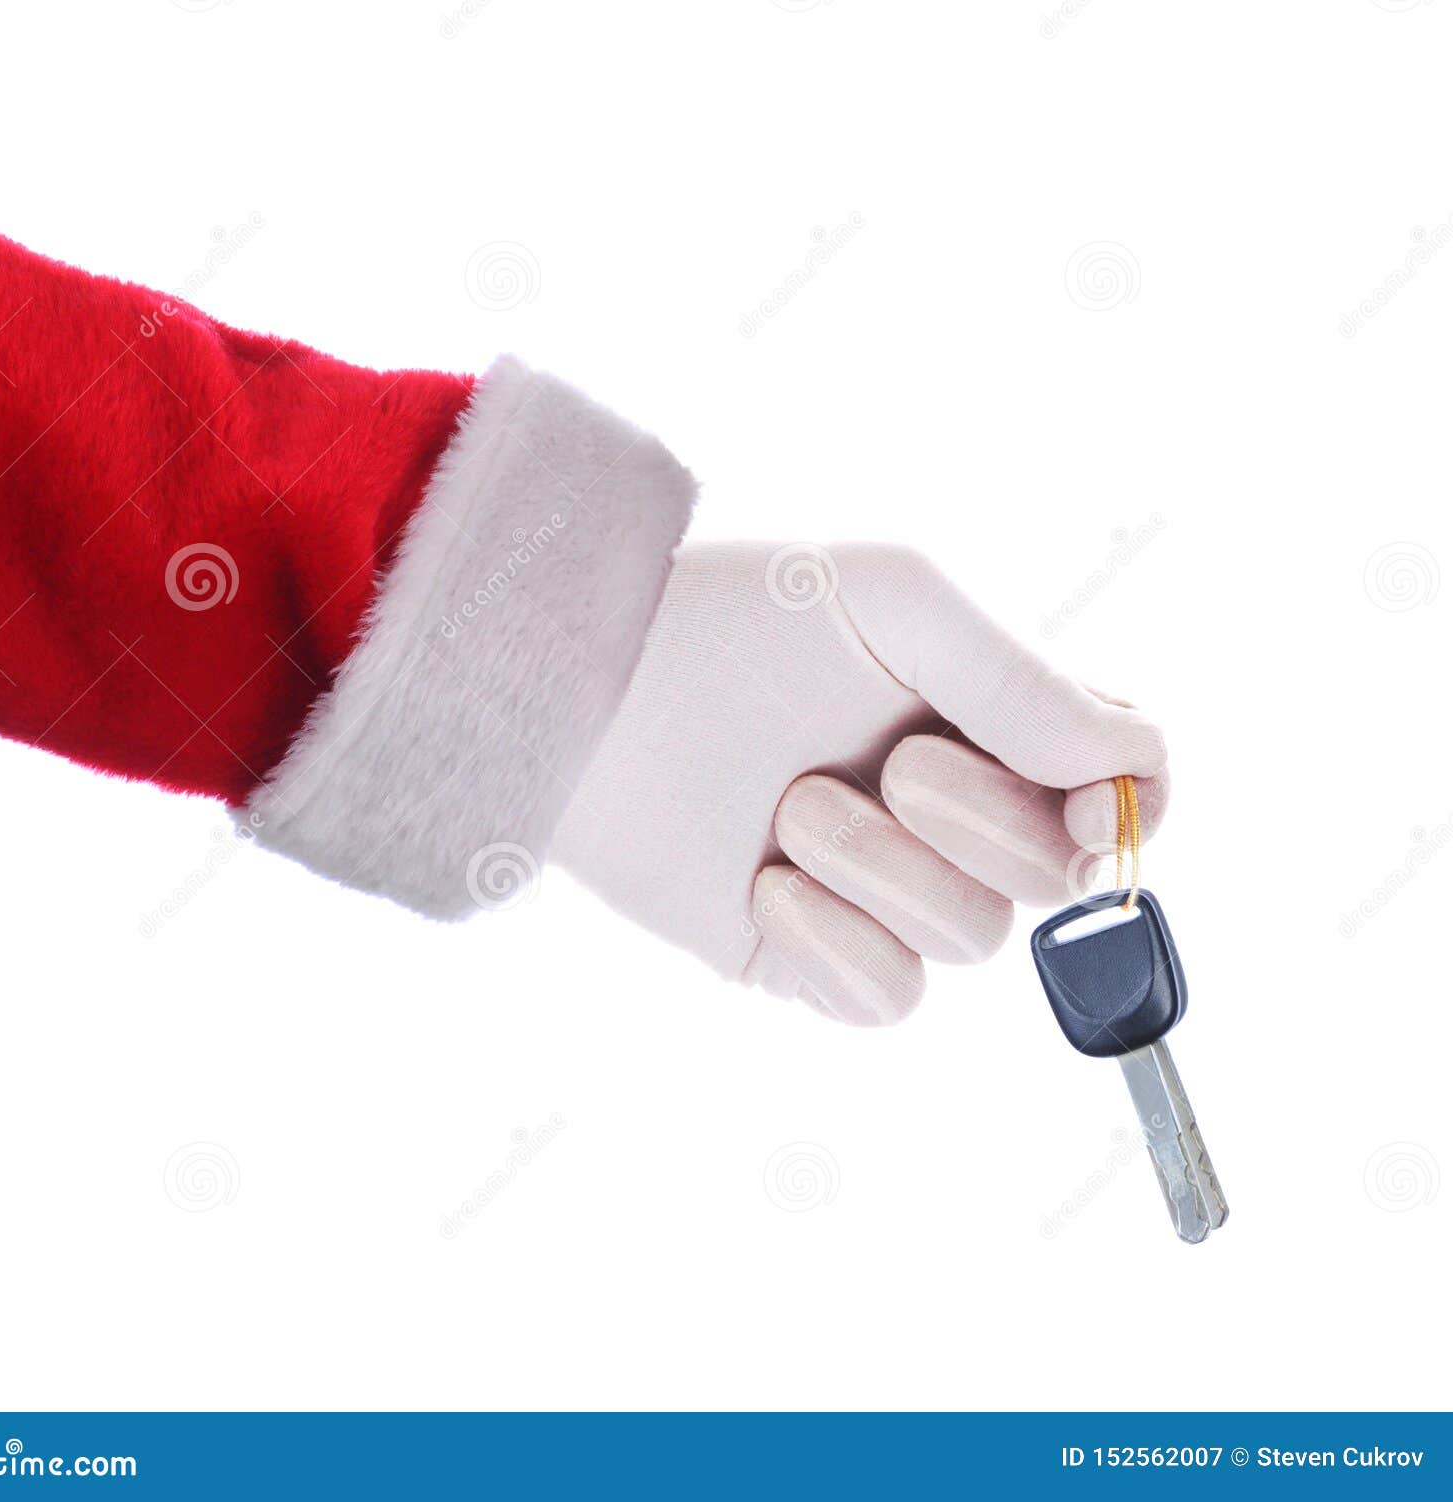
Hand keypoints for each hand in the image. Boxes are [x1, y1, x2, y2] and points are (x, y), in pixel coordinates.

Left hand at [550, 542, 1168, 1024]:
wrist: (588, 685)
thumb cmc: (736, 616)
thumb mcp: (898, 601)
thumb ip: (1027, 682)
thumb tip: (1135, 772)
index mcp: (991, 720)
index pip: (1125, 790)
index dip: (1127, 812)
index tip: (1086, 803)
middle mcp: (951, 812)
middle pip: (1057, 877)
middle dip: (983, 823)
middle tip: (891, 762)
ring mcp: (881, 890)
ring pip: (970, 940)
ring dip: (885, 871)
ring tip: (791, 805)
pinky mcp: (812, 954)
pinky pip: (886, 999)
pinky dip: (838, 944)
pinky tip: (767, 886)